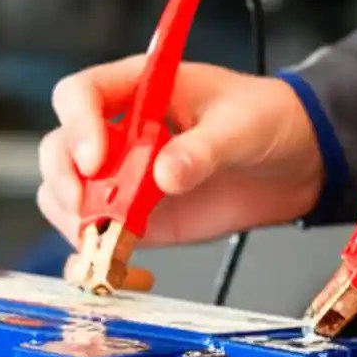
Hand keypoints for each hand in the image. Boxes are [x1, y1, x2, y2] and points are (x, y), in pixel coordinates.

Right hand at [39, 56, 321, 245]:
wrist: (296, 160)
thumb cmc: (266, 119)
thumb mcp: (242, 126)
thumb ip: (203, 150)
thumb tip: (165, 175)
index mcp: (139, 88)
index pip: (81, 95)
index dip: (78, 125)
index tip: (96, 159)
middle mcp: (120, 131)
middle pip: (60, 149)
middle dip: (64, 180)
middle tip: (89, 208)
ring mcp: (124, 177)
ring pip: (69, 196)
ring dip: (77, 222)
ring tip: (107, 242)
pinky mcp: (138, 218)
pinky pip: (98, 236)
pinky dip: (94, 256)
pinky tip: (113, 268)